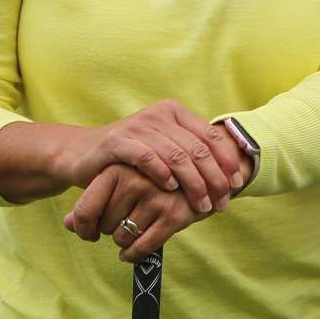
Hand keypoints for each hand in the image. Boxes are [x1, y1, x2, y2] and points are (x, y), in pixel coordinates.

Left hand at [63, 163, 206, 262]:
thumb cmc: (149, 181)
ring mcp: (157, 197)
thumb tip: (67, 224)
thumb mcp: (119, 183)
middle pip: (103, 226)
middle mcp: (136, 180)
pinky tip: (131, 253)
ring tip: (135, 230)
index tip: (87, 235)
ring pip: (122, 238)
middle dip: (109, 231)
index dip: (82, 228)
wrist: (198, 172)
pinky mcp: (175, 214)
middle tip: (121, 225)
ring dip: (124, 242)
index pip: (84, 210)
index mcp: (117, 169)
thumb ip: (93, 201)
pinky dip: (133, 255)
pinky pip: (143, 247)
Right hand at [67, 100, 246, 216]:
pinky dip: (162, 173)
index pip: (212, 136)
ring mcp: (138, 126)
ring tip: (201, 205)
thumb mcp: (166, 151)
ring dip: (193, 184)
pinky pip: (147, 157)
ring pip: (177, 155)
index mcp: (176, 113)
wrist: (83, 154)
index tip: (237, 186)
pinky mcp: (118, 141)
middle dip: (215, 179)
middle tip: (222, 203)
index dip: (228, 162)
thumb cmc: (131, 158)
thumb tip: (232, 177)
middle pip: (198, 148)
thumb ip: (192, 156)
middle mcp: (159, 115)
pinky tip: (171, 188)